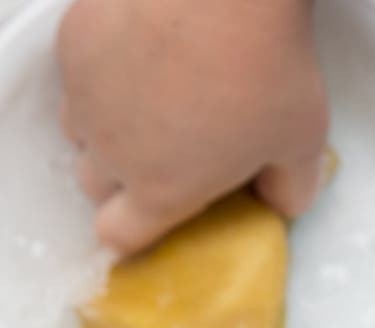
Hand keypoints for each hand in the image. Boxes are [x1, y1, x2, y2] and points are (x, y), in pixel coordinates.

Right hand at [57, 0, 327, 253]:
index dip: (131, 233)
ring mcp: (85, 96)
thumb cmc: (266, 64)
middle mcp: (111, 152)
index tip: (149, 216)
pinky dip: (101, 69)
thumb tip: (283, 205)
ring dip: (104, 128)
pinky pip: (77, 73)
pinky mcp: (73, 42)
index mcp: (160, 189)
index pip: (118, 237)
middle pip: (94, 188)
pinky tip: (138, 46)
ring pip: (79, 130)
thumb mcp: (302, 142)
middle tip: (163, 152)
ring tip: (147, 99)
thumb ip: (290, 188)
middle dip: (121, 181)